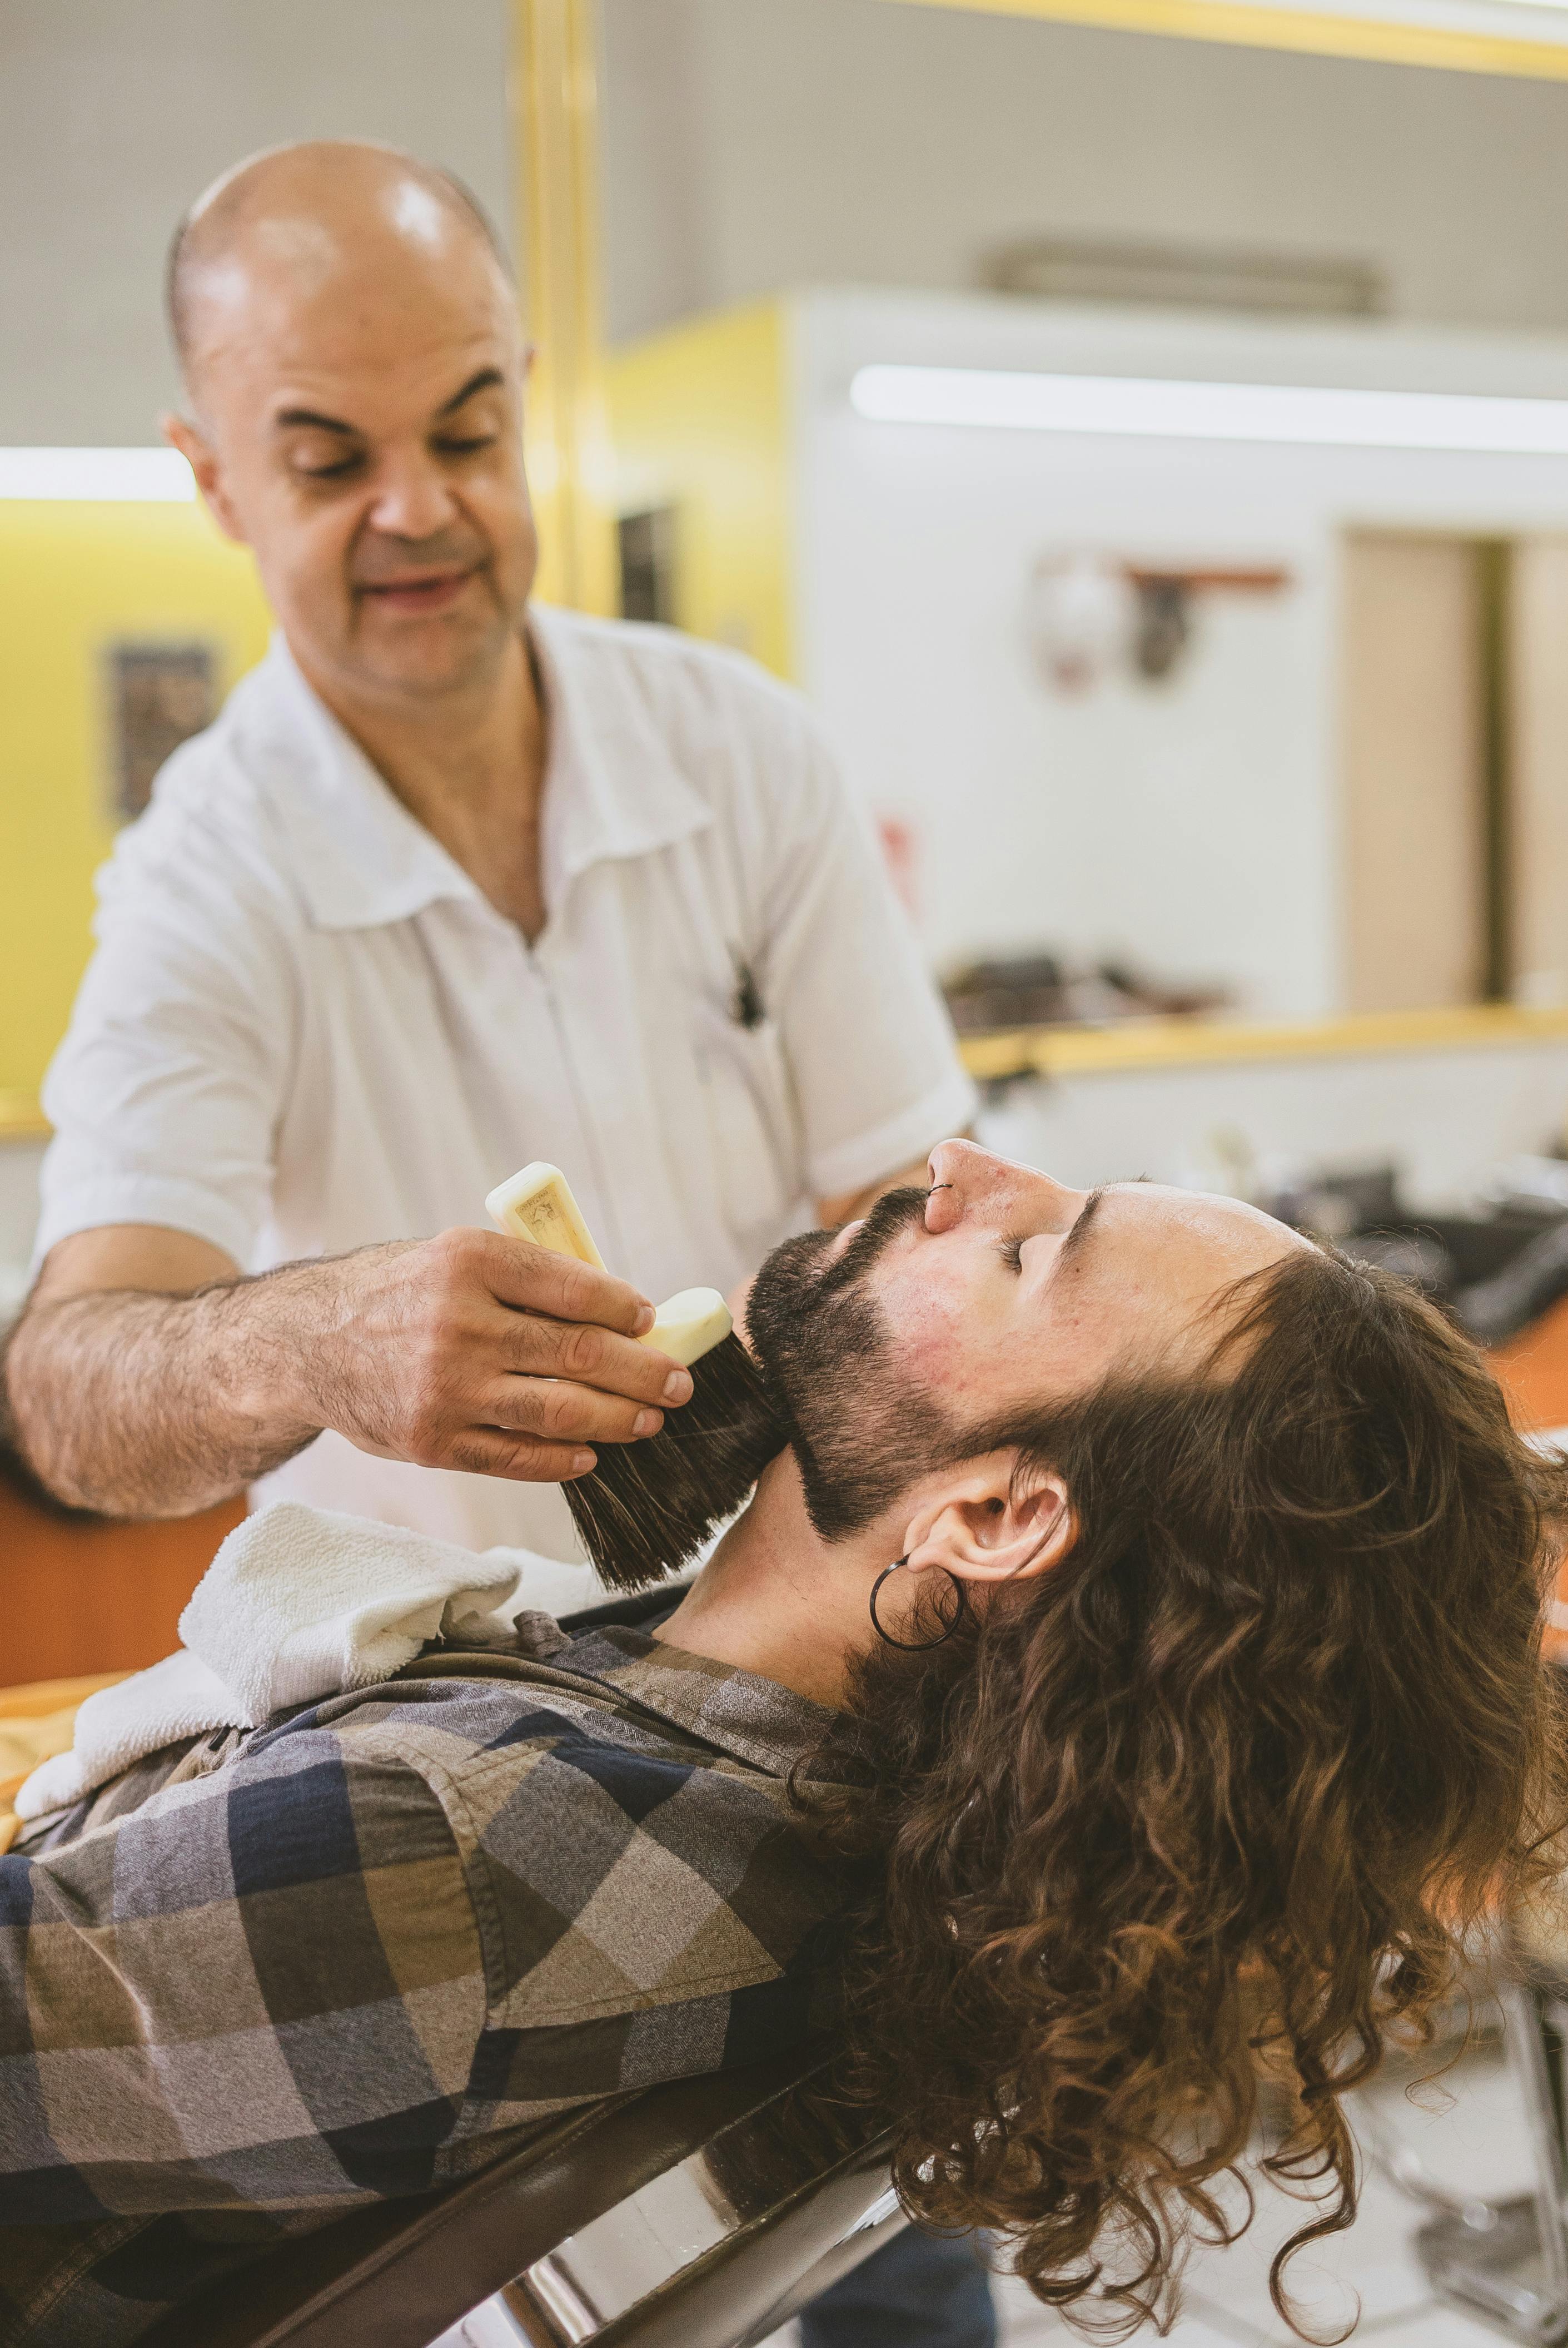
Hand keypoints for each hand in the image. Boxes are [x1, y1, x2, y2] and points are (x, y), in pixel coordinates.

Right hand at [274, 1228, 693, 1482]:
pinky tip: (591, 1452)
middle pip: (578, 1352)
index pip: (572, 1286)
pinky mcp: (433, 1441)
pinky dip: (562, 1457)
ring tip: (649, 1419)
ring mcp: (445, 1388)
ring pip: (558, 1410)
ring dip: (617, 1419)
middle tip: (678, 1382)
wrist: (309, 1343)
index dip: (624, 1307)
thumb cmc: (399, 1295)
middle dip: (642, 1371)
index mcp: (469, 1262)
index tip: (650, 1318)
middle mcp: (458, 1323)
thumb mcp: (452, 1256)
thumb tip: (618, 1312)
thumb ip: (523, 1278)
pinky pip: (516, 1456)